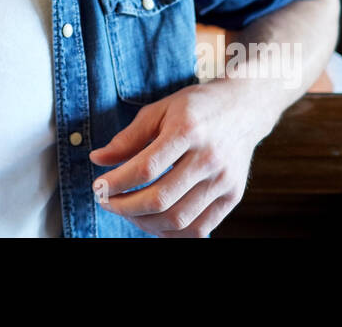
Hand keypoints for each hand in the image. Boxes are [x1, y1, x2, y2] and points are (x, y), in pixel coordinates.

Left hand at [89, 82, 267, 236]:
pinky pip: (200, 228)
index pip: (146, 167)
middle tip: (107, 202)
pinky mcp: (233, 196)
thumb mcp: (159, 110)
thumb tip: (97, 160)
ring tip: (128, 212)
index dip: (117, 182)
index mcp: (188, 130)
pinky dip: (172, 233)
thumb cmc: (194, 108)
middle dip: (125, 206)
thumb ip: (128, 137)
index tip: (98, 186)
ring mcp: (224, 180)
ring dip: (145, 223)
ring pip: (179, 219)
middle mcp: (209, 158)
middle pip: (160, 198)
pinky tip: (154, 222)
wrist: (243, 108)